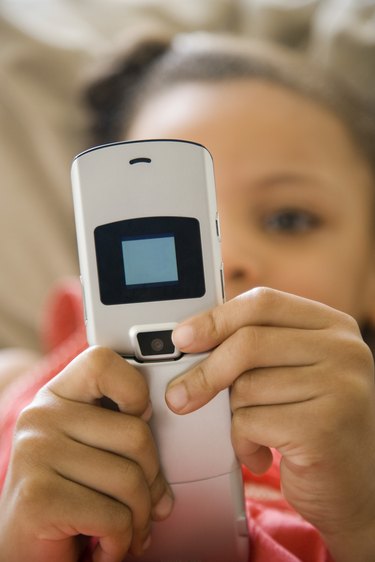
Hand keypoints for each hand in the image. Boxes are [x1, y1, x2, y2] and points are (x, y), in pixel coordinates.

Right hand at [0, 346, 172, 561]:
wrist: (21, 552)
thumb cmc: (67, 497)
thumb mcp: (90, 450)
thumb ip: (119, 431)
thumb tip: (174, 448)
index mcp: (56, 395)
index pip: (103, 361)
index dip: (135, 390)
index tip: (140, 419)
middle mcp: (41, 416)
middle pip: (136, 434)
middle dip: (153, 482)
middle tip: (148, 506)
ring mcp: (35, 453)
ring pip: (130, 480)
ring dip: (140, 519)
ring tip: (129, 531)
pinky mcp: (38, 497)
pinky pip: (113, 517)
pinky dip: (121, 542)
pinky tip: (106, 547)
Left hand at [166, 287, 374, 561]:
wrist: (355, 487)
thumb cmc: (312, 424)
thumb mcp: (292, 372)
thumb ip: (257, 348)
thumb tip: (191, 338)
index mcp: (333, 325)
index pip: (263, 302)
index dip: (216, 318)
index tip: (183, 338)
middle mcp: (344, 349)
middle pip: (248, 343)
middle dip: (204, 372)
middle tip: (178, 395)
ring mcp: (339, 387)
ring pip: (245, 387)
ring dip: (235, 417)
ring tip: (256, 432)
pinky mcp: (324, 428)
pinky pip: (250, 423)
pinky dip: (242, 443)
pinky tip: (262, 454)